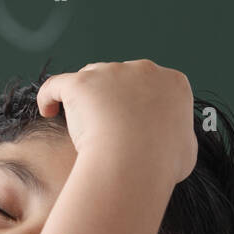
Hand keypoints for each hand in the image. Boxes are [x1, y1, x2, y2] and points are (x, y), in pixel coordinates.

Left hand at [37, 58, 197, 185]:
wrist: (135, 162)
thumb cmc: (161, 163)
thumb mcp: (185, 151)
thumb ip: (176, 137)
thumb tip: (170, 140)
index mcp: (173, 83)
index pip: (152, 85)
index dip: (139, 103)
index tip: (131, 122)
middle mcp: (144, 70)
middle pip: (121, 77)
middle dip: (112, 98)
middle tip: (105, 127)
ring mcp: (111, 73)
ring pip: (90, 78)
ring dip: (84, 97)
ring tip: (78, 123)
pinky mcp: (81, 83)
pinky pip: (57, 85)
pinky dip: (50, 96)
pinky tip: (47, 111)